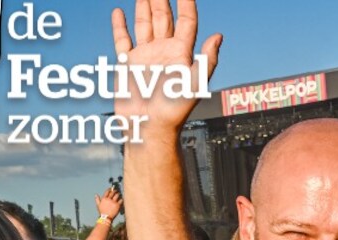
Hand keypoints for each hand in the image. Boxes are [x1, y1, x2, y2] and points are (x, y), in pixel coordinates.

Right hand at [96, 186, 122, 218]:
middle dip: (115, 191)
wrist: (106, 217)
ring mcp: (113, 202)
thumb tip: (96, 195)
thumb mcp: (98, 205)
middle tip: (116, 191)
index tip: (111, 189)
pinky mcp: (117, 205)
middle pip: (113, 192)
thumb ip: (97, 199)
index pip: (107, 192)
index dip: (109, 189)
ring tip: (119, 194)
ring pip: (117, 195)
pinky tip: (121, 199)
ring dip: (118, 194)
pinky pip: (120, 200)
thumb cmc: (102, 211)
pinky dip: (121, 199)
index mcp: (104, 199)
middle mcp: (109, 199)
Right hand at [111, 0, 221, 132]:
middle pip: (165, 17)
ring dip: (144, 6)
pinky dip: (120, 26)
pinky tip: (119, 11)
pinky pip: (122, 40)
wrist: (148, 129)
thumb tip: (219, 36)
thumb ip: (207, 60)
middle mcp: (164, 52)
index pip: (186, 21)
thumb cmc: (174, 112)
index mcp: (181, 54)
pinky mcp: (128, 65)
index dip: (186, 3)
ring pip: (144, 24)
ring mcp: (145, 56)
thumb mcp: (195, 85)